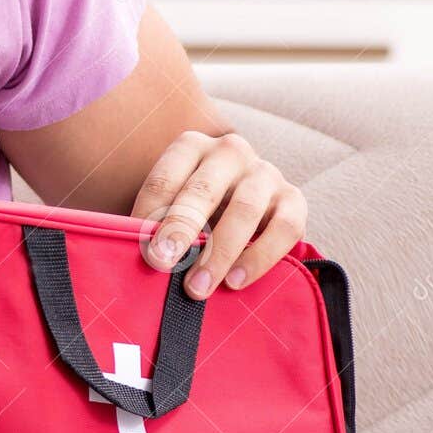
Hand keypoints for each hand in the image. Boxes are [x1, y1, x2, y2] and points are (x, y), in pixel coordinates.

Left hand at [131, 130, 306, 297]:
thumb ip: (158, 223)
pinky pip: (284, 228)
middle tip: (162, 263)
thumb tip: (138, 255)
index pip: (165, 179)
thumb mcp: (174, 206)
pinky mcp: (294, 198)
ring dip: (218, 252)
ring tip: (197, 286)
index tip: (144, 251)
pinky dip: (259, 258)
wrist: (248, 208)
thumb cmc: (198, 208)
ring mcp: (265, 172)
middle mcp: (230, 151)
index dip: (150, 215)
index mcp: (191, 146)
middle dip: (180, 229)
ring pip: (245, 209)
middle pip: (203, 190)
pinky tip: (235, 281)